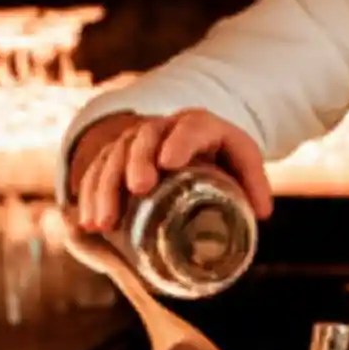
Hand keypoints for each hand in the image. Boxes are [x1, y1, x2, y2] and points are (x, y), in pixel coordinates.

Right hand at [71, 108, 272, 231]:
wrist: (192, 145)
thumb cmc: (222, 157)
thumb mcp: (242, 163)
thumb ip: (253, 185)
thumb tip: (261, 213)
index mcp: (200, 125)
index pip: (192, 126)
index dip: (181, 141)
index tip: (170, 163)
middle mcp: (165, 128)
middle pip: (145, 138)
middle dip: (138, 162)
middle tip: (138, 188)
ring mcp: (136, 141)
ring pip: (114, 156)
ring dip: (105, 189)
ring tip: (103, 223)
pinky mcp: (116, 157)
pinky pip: (96, 171)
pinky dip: (90, 197)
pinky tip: (87, 224)